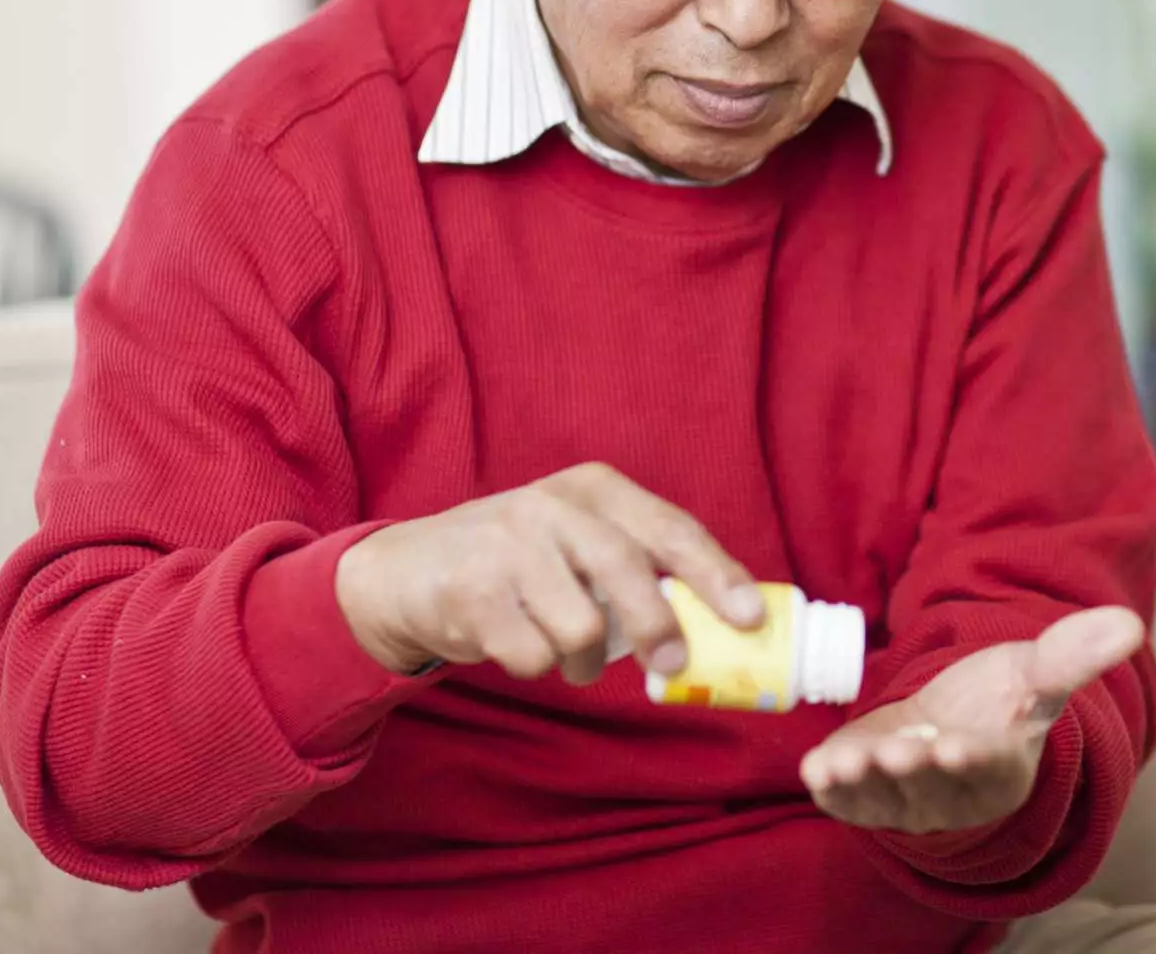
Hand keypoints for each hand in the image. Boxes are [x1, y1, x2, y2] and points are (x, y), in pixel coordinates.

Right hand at [333, 462, 763, 681]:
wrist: (405, 572)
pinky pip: (532, 654)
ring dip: (581, 661)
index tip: (750, 618)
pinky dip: (535, 665)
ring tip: (564, 653)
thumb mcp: (577, 542)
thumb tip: (719, 624)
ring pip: (580, 628)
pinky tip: (513, 644)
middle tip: (672, 666)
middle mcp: (551, 506)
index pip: (671, 529)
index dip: (716, 575)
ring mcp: (506, 546)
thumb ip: (637, 567)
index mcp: (593, 488)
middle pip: (627, 571)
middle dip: (659, 627)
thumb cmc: (518, 562)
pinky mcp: (469, 592)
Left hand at [799, 606, 1145, 834]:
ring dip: (863, 782)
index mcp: (1004, 767)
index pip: (989, 767)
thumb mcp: (1037, 671)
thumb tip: (1131, 622)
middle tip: (896, 752)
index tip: (957, 747)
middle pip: (932, 787)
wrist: (954, 720)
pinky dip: (831, 788)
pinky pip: (849, 801)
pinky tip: (816, 767)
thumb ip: (1075, 653)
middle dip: (913, 772)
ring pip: (885, 797)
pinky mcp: (868, 794)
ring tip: (844, 761)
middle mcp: (955, 794)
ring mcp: (908, 799)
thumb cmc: (1001, 700)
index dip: (973, 759)